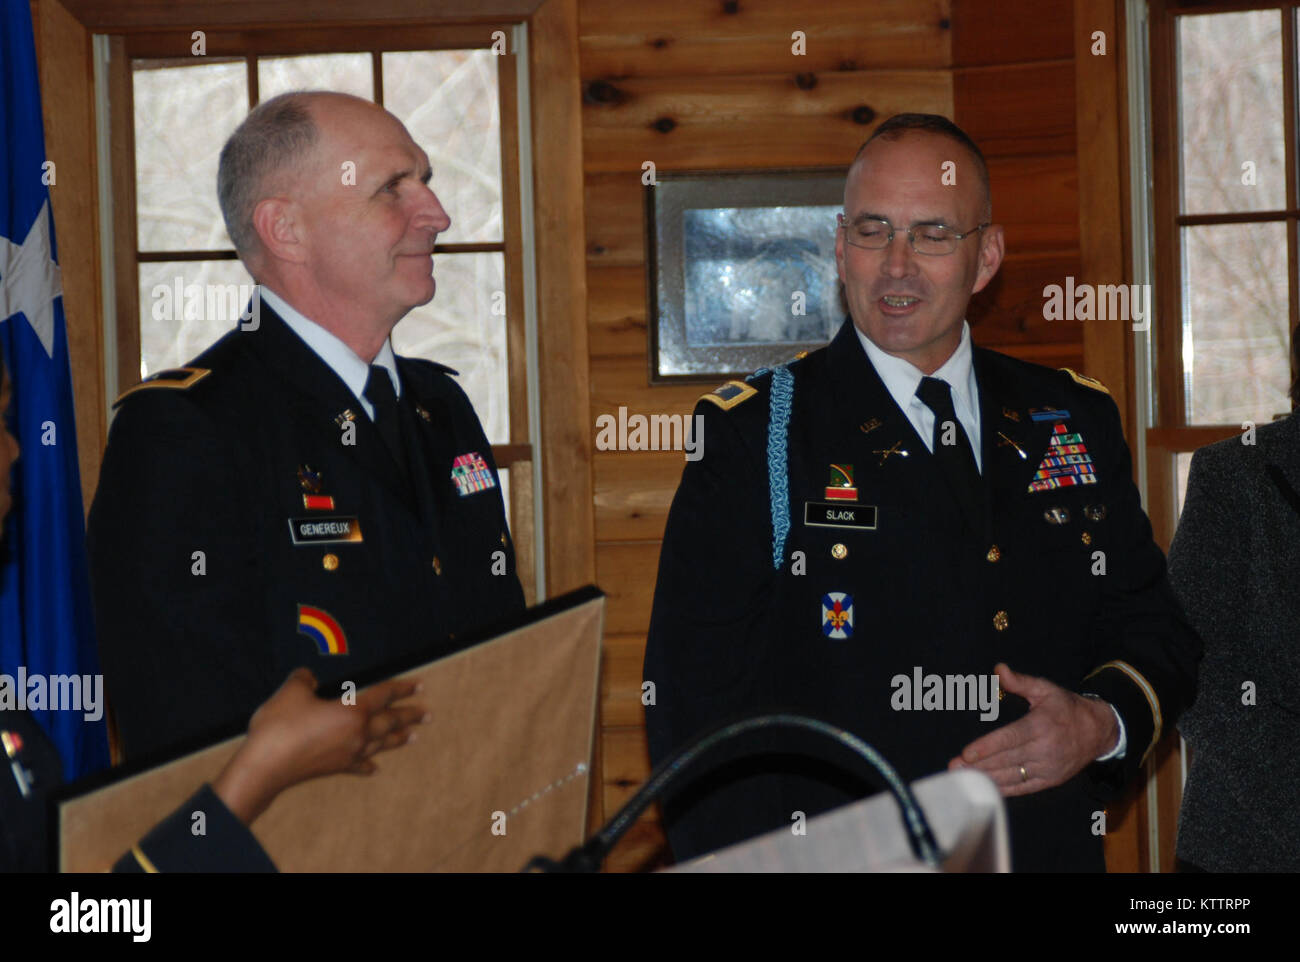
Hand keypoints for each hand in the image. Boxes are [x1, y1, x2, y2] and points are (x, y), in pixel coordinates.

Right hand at [212, 667, 428, 823]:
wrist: (264, 768)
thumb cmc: (280, 727)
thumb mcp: (291, 692)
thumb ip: (304, 678)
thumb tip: (308, 676)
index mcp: (353, 711)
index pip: (384, 695)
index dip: (403, 688)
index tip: (420, 685)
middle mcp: (357, 734)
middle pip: (390, 722)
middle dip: (410, 716)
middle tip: (428, 714)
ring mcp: (348, 754)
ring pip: (381, 744)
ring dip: (398, 739)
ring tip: (414, 737)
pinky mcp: (335, 768)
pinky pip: (359, 765)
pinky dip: (369, 764)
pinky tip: (374, 767)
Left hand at [947, 663, 1118, 796]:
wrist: (1098, 732)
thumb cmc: (1066, 707)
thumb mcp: (1045, 689)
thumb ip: (1020, 681)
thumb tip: (998, 669)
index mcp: (1041, 726)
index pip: (1010, 738)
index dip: (988, 746)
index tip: (967, 753)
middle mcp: (1045, 749)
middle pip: (1006, 760)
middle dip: (979, 765)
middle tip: (954, 767)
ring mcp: (1048, 768)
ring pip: (1012, 776)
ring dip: (986, 778)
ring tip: (963, 778)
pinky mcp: (1050, 780)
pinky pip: (1023, 787)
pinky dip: (1004, 789)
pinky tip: (985, 788)